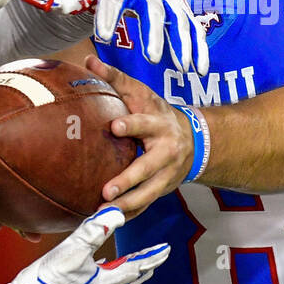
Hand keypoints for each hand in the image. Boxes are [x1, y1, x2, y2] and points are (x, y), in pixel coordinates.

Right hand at [0, 206, 168, 283]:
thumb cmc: (46, 280)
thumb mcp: (71, 250)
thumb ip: (94, 231)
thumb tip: (118, 213)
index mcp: (103, 283)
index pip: (135, 268)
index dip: (151, 257)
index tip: (166, 250)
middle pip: (127, 281)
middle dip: (141, 270)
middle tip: (153, 263)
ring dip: (121, 277)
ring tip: (125, 268)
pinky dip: (99, 283)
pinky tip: (89, 277)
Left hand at [52, 0, 208, 75]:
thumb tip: (59, 6)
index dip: (108, 14)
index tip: (103, 36)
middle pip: (152, 11)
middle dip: (154, 34)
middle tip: (151, 58)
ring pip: (179, 20)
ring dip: (182, 44)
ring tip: (181, 67)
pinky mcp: (182, 8)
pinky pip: (193, 28)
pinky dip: (199, 48)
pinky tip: (199, 70)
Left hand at [86, 56, 196, 217]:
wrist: (194, 139)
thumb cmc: (157, 113)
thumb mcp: (142, 94)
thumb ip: (116, 79)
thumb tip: (88, 60)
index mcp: (159, 124)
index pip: (144, 123)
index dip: (131, 125)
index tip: (115, 126)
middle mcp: (165, 152)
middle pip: (147, 167)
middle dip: (128, 179)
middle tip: (106, 189)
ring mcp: (165, 174)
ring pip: (147, 193)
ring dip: (126, 205)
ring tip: (103, 213)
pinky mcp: (162, 190)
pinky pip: (145, 206)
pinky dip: (129, 215)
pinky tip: (109, 222)